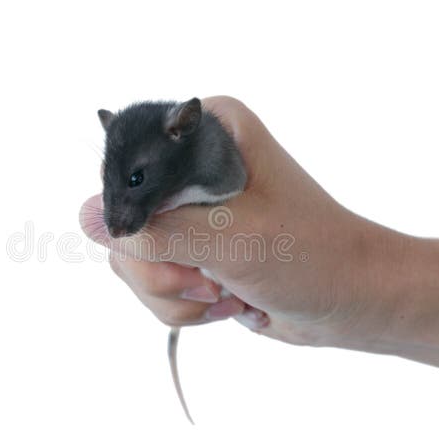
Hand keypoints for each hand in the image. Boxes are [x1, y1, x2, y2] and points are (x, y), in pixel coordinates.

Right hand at [79, 96, 404, 348]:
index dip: (136, 211)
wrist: (352, 301)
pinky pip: (153, 283)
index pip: (128, 162)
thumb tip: (87, 217)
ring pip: (133, 260)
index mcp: (207, 134)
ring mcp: (189, 211)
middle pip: (125, 220)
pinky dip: (185, 305)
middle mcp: (192, 166)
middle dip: (162, 267)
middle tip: (209, 277)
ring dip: (175, 292)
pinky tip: (228, 301)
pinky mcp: (192, 250)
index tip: (174, 244)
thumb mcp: (230, 240)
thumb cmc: (310, 255)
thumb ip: (155, 230)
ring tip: (224, 291)